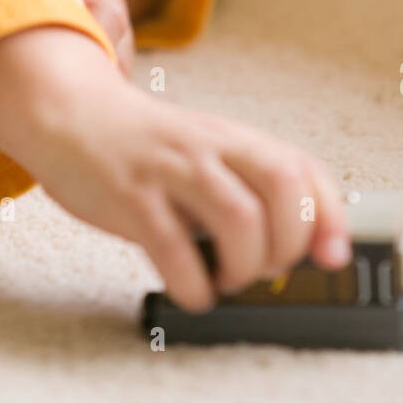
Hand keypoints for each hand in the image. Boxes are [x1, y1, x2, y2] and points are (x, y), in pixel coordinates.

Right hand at [0, 26, 350, 312]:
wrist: (67, 111)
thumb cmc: (140, 146)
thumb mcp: (200, 152)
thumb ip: (239, 186)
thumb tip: (285, 247)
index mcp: (232, 137)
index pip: (302, 168)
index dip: (330, 215)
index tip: (334, 257)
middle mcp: (208, 147)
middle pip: (282, 188)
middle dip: (289, 244)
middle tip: (266, 269)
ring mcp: (169, 168)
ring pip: (239, 217)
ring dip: (245, 266)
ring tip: (226, 281)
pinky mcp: (129, 194)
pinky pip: (173, 245)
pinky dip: (193, 282)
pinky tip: (191, 291)